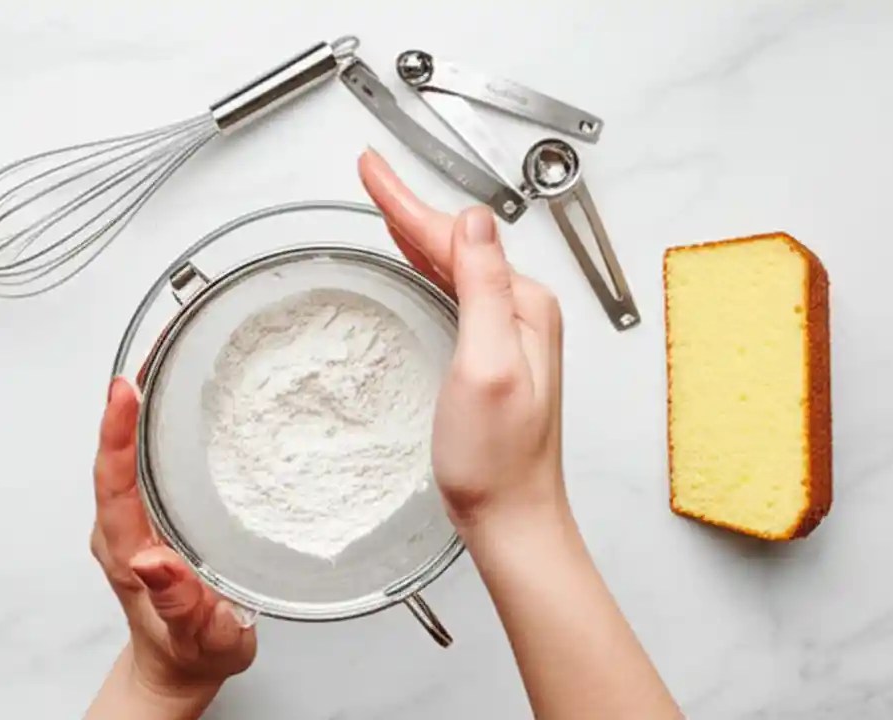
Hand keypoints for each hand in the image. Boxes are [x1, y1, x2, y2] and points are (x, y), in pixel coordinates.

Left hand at [88, 377, 255, 717]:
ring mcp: (132, 522)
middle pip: (114, 456)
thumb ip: (180, 606)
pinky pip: (143, 464)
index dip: (115, 435)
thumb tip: (152, 564)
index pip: (112, 484)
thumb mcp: (201, 640)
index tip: (124, 391)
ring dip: (141, 409)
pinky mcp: (147, 518)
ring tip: (165, 361)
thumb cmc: (192, 654)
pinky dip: (154, 428)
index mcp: (126, 552)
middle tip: (155, 351)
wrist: (179, 669)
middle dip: (128, 402)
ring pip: (128, 456)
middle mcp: (122, 530)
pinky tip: (177, 404)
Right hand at [358, 150, 565, 531]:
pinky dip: (428, 265)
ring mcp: (509, 333)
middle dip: (408, 204)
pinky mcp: (493, 354)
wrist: (512, 518)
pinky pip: (456, 290)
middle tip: (370, 174)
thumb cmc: (497, 460)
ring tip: (384, 202)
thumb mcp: (486, 365)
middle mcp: (522, 313)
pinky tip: (415, 259)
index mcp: (523, 307)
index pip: (457, 237)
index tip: (372, 170)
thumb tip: (475, 221)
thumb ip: (484, 289)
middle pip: (455, 242)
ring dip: (416, 229)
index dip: (406, 201)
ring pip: (454, 263)